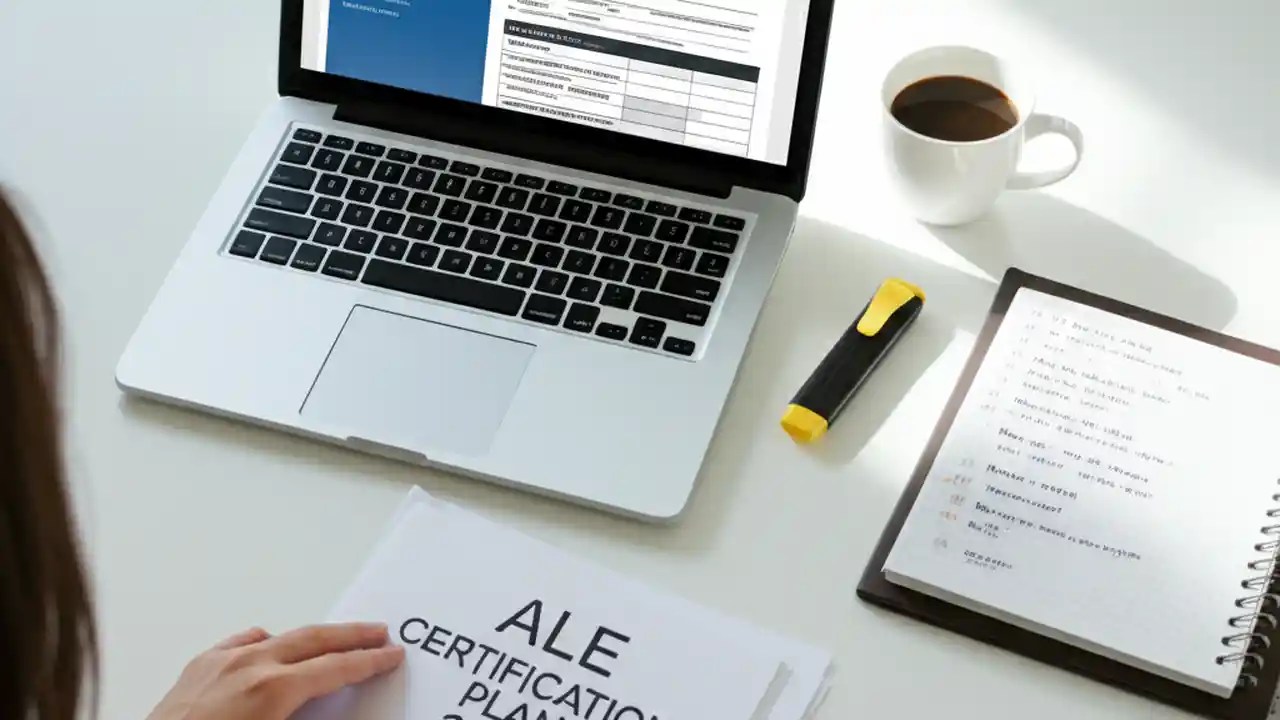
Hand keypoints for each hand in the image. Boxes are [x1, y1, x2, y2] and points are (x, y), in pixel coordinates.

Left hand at [146, 623, 404, 719]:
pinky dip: (265, 642)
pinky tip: (270, 646)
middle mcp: (249, 665)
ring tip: (332, 639)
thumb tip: (331, 707)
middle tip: (377, 632)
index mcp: (273, 689)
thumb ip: (309, 715)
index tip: (389, 654)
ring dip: (312, 637)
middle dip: (351, 635)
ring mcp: (221, 661)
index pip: (336, 668)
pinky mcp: (199, 666)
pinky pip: (242, 643)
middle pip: (315, 639)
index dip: (369, 661)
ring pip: (280, 636)